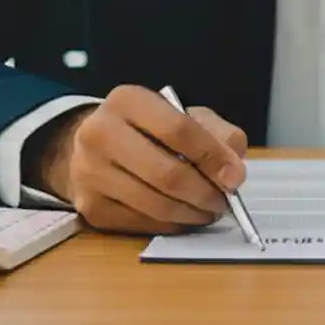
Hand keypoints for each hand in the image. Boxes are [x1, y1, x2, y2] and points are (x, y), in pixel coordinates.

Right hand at [31, 85, 247, 233]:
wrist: (95, 145)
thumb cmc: (148, 129)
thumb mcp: (184, 115)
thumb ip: (218, 134)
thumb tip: (233, 172)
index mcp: (127, 100)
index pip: (179, 129)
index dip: (213, 157)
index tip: (236, 177)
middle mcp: (99, 133)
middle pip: (166, 173)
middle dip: (205, 193)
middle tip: (224, 202)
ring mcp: (89, 172)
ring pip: (155, 204)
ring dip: (192, 213)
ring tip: (208, 210)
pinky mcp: (89, 206)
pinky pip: (142, 223)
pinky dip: (171, 224)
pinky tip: (182, 216)